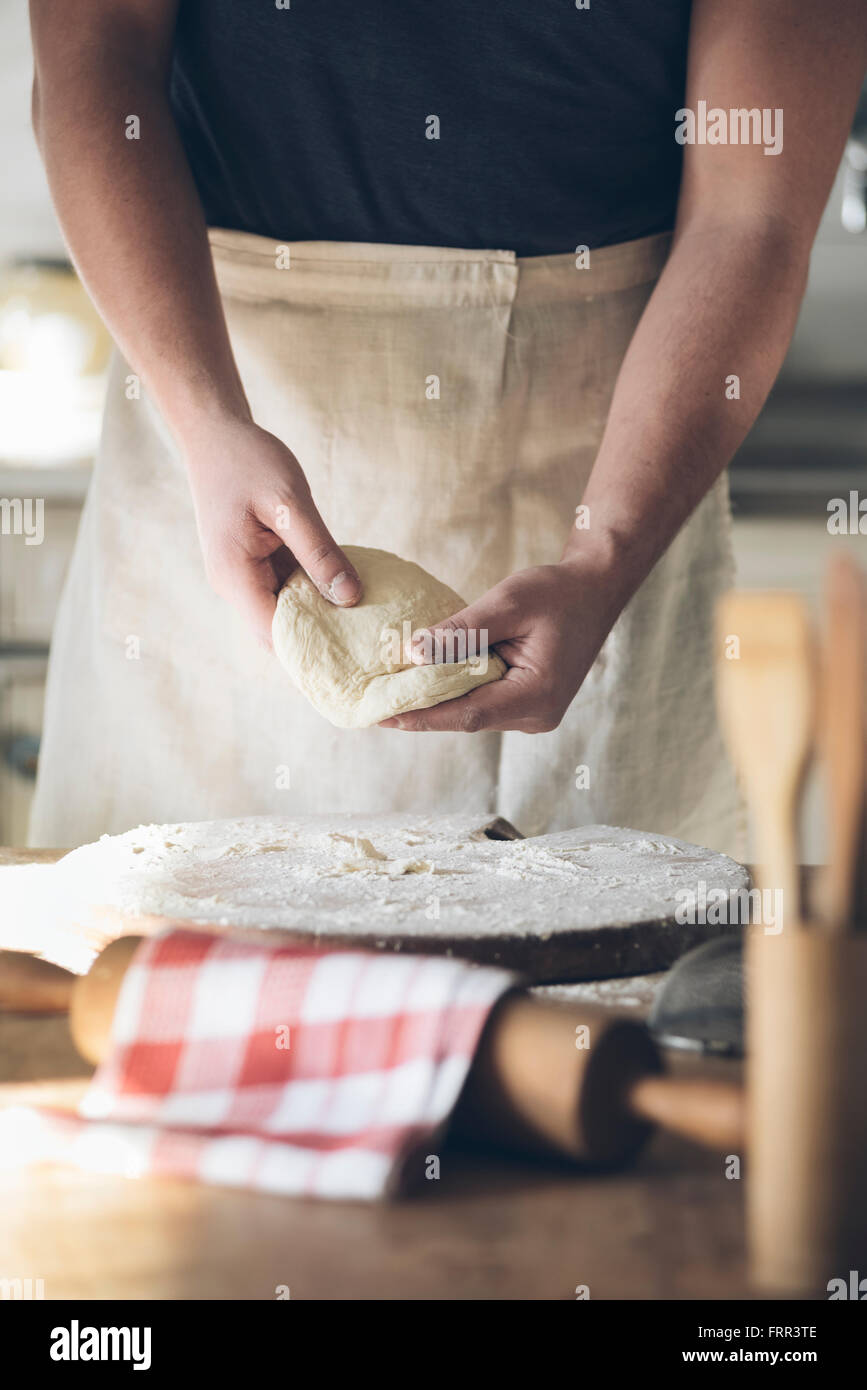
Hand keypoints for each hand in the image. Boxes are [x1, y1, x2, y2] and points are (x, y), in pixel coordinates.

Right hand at [184, 419, 360, 645]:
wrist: (215, 435)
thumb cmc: (249, 461)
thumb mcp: (290, 503)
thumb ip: (320, 552)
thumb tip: (351, 597)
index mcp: (235, 575)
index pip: (275, 634)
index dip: (314, 647)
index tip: (356, 651)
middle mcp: (232, 585)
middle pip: (278, 632)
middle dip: (320, 637)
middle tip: (368, 639)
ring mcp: (240, 577)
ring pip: (282, 613)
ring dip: (317, 615)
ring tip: (363, 619)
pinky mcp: (250, 566)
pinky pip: (283, 590)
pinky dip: (310, 592)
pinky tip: (342, 586)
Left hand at [378, 558, 622, 732]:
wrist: (596, 589)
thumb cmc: (557, 592)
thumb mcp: (508, 602)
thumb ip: (462, 631)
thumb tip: (412, 652)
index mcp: (537, 695)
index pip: (468, 714)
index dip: (423, 716)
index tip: (382, 715)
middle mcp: (535, 715)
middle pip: (467, 718)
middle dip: (421, 710)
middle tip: (371, 704)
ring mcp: (532, 713)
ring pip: (472, 712)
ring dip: (435, 701)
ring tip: (387, 692)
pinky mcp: (526, 703)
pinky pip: (482, 702)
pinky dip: (453, 691)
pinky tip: (422, 679)